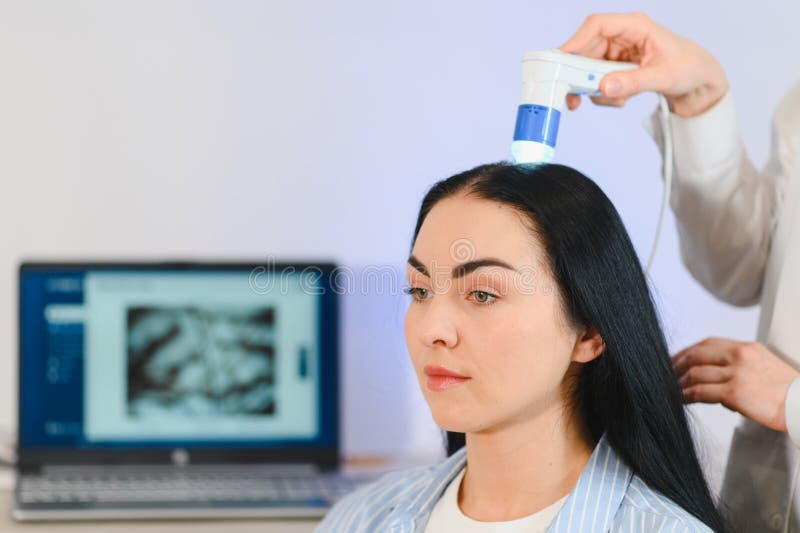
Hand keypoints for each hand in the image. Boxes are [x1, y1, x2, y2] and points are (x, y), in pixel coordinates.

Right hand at [559, 12, 728, 117]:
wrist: (697, 81)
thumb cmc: (688, 67)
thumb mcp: (662, 76)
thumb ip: (632, 82)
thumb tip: (604, 87)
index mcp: (635, 26)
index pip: (597, 25)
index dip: (576, 41)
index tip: (563, 61)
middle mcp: (622, 36)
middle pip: (586, 49)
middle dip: (579, 74)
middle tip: (573, 97)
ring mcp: (617, 53)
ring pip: (588, 68)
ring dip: (594, 89)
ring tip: (616, 101)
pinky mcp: (615, 68)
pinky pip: (597, 80)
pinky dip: (604, 94)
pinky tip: (621, 100)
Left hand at [672, 337, 799, 431]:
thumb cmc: (787, 392)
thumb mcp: (764, 366)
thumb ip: (739, 365)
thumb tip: (716, 378)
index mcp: (747, 348)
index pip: (707, 343)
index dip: (687, 351)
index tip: (675, 359)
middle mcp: (740, 356)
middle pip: (696, 355)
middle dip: (677, 364)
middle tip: (666, 374)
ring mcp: (737, 373)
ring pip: (695, 373)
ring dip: (679, 382)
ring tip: (671, 389)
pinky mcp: (735, 392)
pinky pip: (701, 391)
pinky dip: (686, 395)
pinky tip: (681, 399)